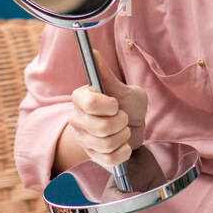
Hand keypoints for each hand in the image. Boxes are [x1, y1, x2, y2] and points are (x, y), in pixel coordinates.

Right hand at [69, 48, 147, 170]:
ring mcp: (82, 138)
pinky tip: (123, 145)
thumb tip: (92, 52)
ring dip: (123, 137)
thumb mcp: (123, 89)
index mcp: (81, 97)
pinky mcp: (91, 156)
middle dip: (121, 122)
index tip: (116, 104)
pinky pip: (109, 159)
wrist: (135, 125)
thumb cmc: (128, 104)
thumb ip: (107, 75)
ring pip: (106, 144)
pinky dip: (123, 152)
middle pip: (100, 127)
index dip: (109, 106)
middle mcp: (76, 118)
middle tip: (123, 117)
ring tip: (123, 130)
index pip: (90, 104)